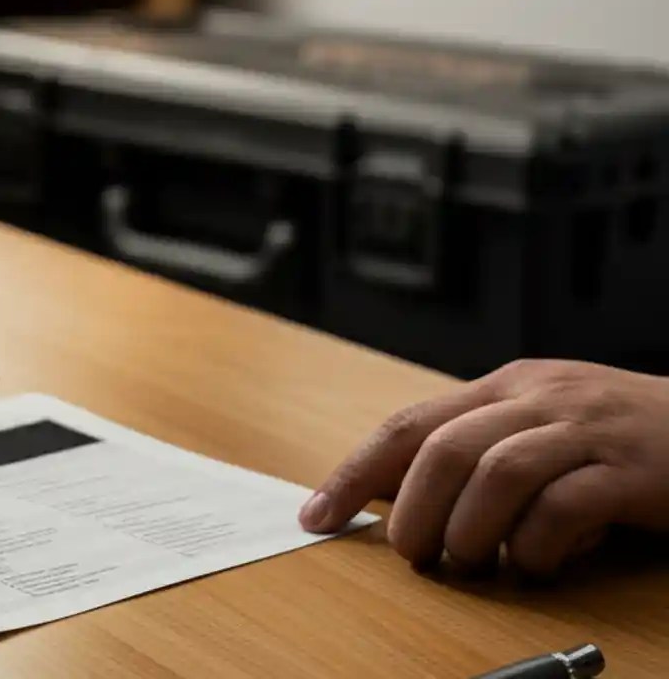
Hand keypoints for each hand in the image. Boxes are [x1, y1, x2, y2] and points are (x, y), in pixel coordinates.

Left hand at [299, 359, 668, 574]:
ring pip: (498, 474)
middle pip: (445, 449)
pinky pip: (567, 506)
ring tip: (473, 561)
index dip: (353, 472)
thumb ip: (470, 451)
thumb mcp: (534, 427)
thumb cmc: (615, 437)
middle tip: (415, 555)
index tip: (317, 515)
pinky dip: (539, 544)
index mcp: (505, 387)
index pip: (409, 425)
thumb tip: (386, 495)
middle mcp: (540, 398)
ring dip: (470, 530)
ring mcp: (588, 430)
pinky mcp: (634, 470)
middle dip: (413, 513)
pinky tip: (539, 563)